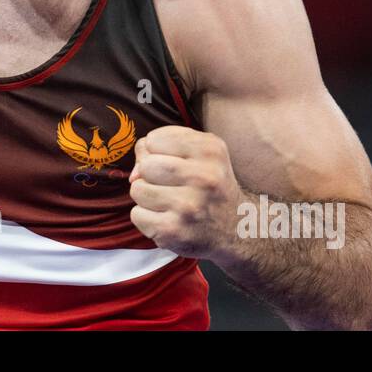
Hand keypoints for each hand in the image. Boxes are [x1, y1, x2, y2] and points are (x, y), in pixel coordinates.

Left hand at [128, 125, 247, 260]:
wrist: (238, 228)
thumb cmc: (210, 185)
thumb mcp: (201, 152)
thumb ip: (162, 145)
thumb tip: (134, 174)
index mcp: (210, 150)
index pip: (153, 140)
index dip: (156, 152)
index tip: (173, 162)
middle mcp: (203, 177)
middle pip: (145, 165)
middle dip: (149, 174)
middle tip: (170, 185)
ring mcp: (188, 206)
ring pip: (138, 190)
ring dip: (146, 196)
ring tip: (169, 202)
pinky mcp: (174, 231)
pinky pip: (136, 215)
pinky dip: (146, 218)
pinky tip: (167, 218)